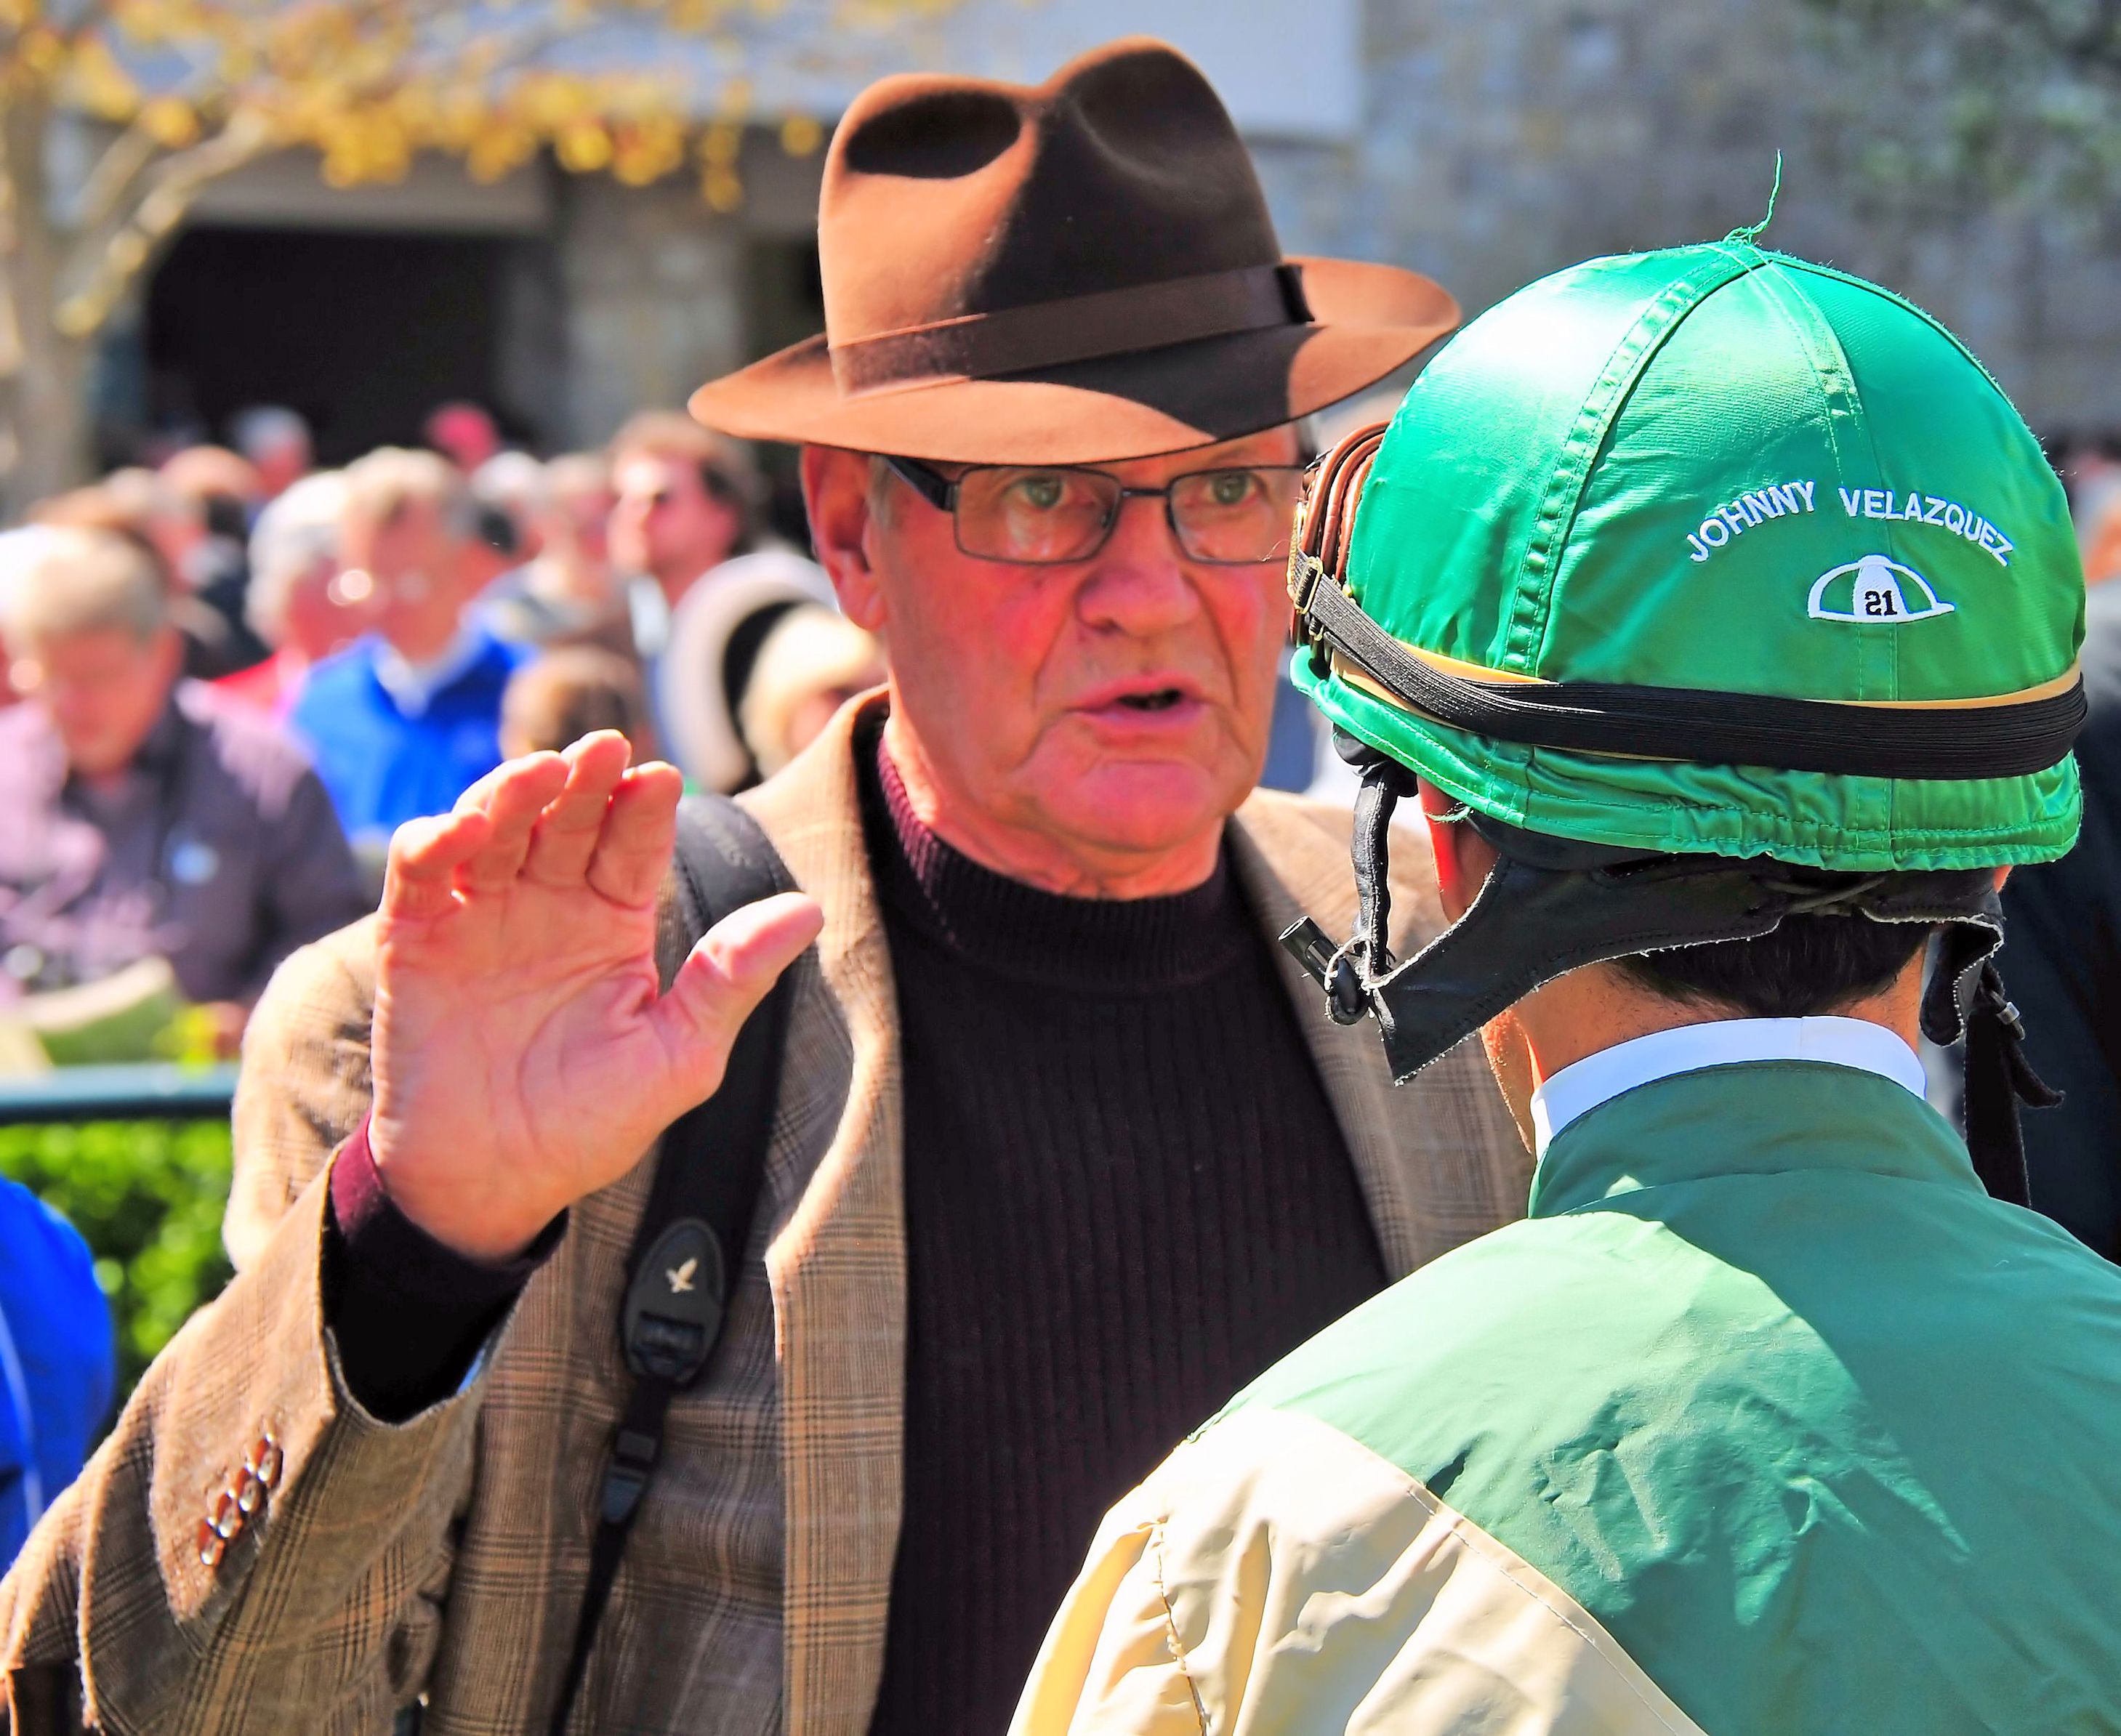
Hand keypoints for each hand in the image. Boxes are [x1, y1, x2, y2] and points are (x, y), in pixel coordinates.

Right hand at [367, 732, 822, 1260]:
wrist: (492, 1183)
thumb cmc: (592, 1125)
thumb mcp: (679, 1056)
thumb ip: (732, 979)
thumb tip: (810, 908)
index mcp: (616, 919)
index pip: (634, 841)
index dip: (644, 807)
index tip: (663, 780)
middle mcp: (549, 902)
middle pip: (566, 817)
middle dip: (584, 780)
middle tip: (603, 750)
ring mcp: (479, 914)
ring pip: (494, 826)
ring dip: (512, 793)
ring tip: (539, 775)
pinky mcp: (414, 938)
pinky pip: (418, 874)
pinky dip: (431, 842)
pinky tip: (458, 832)